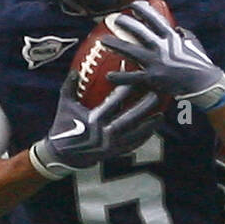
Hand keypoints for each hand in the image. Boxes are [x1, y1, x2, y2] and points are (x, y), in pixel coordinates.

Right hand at [30, 71, 161, 180]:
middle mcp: (105, 133)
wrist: (62, 154)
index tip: (135, 80)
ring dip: (149, 124)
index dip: (125, 91)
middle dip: (144, 107)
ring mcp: (111, 145)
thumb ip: (70, 86)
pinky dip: (143, 138)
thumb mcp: (65, 104)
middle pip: (130, 119)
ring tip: (162, 115)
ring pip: (135, 134)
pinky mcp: (114, 153)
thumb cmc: (63, 125)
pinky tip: (153, 130)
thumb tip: (74, 69)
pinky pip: (133, 145)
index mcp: (93, 120)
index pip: (113, 103)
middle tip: (156, 95)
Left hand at [105, 0, 224, 109]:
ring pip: (130, 50)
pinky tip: (109, 76)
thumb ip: (183, 34)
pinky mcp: (152, 78)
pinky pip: (132, 77)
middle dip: (124, 23)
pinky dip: (119, 77)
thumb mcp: (193, 43)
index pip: (152, 18)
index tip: (132, 5)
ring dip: (115, 45)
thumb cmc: (200, 63)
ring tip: (104, 41)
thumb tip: (178, 30)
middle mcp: (160, 46)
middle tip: (114, 19)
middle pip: (137, 30)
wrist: (203, 84)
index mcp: (170, 36)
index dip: (141, 9)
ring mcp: (155, 62)